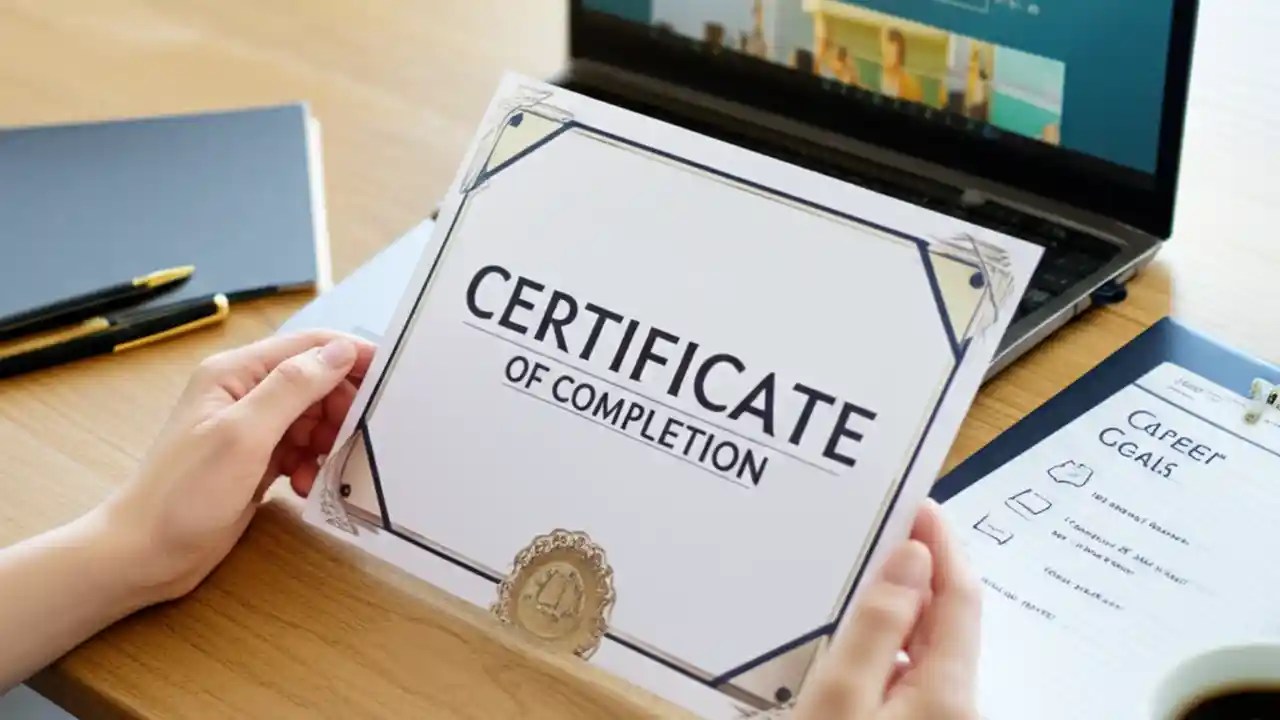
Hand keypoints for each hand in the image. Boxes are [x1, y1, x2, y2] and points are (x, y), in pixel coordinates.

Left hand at [96, 331, 375, 604]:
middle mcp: (244, 393)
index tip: (391, 378)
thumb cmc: (184, 494)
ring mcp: (250, 429)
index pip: (308, 347)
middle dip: (341, 409)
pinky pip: (301, 450)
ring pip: (312, 419)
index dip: (351, 357)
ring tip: (328, 469)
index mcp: (235, 373)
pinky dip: (312, 465)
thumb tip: (341, 350)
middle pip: (315, 383)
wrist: (145, 555)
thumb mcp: (244, 435)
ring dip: (328, 441)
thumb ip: (293, 387)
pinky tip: (306, 487)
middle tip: (358, 438)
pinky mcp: (256, 461)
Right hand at [793, 500, 981, 719]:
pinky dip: (891, 644)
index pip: (960, 597)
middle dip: (922, 570)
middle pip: (947, 622)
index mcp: (949, 691)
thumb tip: (913, 558)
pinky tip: (858, 640)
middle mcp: (957, 706)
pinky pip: (911, 674)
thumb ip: (877, 626)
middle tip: (883, 529)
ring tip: (863, 574)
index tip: (917, 504)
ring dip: (903, 608)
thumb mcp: (841, 693)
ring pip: (927, 649)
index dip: (941, 545)